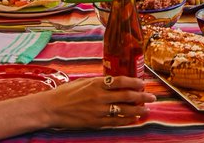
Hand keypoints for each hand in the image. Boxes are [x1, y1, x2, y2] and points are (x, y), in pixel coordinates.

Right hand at [39, 76, 154, 127]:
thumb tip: (114, 81)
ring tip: (146, 110)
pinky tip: (134, 120)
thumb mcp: (83, 82)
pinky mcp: (95, 122)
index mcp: (96, 84)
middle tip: (152, 97)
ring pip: (124, 110)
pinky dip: (127, 121)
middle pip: (126, 96)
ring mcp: (98, 111)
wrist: (51, 108)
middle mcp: (100, 97)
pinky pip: (115, 122)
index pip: (121, 81)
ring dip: (138, 110)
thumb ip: (99, 82)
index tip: (143, 83)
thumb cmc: (66, 93)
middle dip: (142, 96)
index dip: (134, 82)